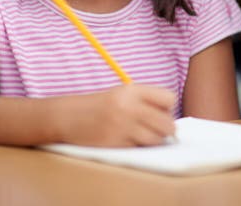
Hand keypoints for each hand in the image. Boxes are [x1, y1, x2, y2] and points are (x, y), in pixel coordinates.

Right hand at [54, 84, 176, 146]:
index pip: (169, 98)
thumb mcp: (122, 94)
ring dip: (153, 141)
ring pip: (156, 139)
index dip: (167, 108)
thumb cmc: (99, 106)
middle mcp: (130, 107)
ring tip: (142, 136)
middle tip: (155, 130)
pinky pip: (139, 149)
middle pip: (167, 123)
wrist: (67, 117)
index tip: (160, 112)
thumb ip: (146, 102)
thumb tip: (172, 120)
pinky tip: (128, 142)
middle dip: (165, 129)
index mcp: (133, 90)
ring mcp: (123, 126)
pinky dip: (138, 148)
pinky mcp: (116, 144)